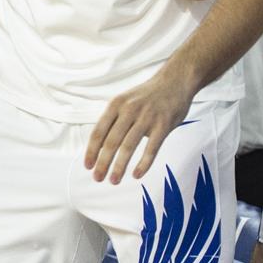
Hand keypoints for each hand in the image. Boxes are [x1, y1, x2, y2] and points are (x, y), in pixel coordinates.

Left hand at [85, 68, 195, 183]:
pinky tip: (136, 175)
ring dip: (119, 166)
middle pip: (111, 141)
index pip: (98, 132)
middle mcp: (129, 111)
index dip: (92, 151)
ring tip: (114, 180)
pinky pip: (151, 148)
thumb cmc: (147, 96)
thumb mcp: (125, 101)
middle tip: (98, 178)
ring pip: (128, 147)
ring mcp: (147, 118)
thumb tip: (100, 145)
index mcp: (115, 105)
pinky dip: (143, 164)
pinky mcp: (164, 125)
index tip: (88, 166)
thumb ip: (114, 120)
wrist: (175, 81)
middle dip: (103, 163)